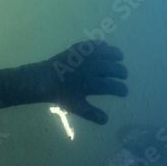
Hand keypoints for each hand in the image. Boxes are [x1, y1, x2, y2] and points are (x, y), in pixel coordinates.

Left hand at [0, 41, 126, 124]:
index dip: (120, 89)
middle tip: (123, 75)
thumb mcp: (75, 106)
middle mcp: (89, 69)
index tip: (124, 92)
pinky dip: (100, 44)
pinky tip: (105, 46)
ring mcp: (83, 58)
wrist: (42, 80)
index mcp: (89, 84)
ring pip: (105, 52)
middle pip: (112, 69)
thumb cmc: (60, 94)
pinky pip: (91, 44)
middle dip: (121, 72)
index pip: (111, 87)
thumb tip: (106, 120)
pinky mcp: (76, 49)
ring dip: (115, 54)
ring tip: (120, 57)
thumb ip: (90, 113)